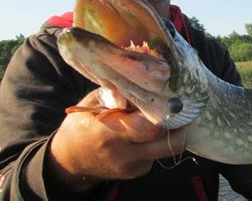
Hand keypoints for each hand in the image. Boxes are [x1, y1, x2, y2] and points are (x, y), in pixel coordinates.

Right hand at [47, 90, 186, 192]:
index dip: (166, 111)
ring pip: (166, 149)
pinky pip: (156, 154)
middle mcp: (124, 152)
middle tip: (182, 108)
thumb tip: (145, 80)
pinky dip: (157, 141)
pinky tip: (146, 131)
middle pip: (168, 142)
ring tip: (168, 116)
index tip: (174, 97)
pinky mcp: (138, 172)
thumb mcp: (95, 102)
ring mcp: (132, 166)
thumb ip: (119, 93)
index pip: (151, 125)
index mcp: (110, 131)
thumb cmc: (83, 124)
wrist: (70, 160)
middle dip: (179, 124)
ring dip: (171, 133)